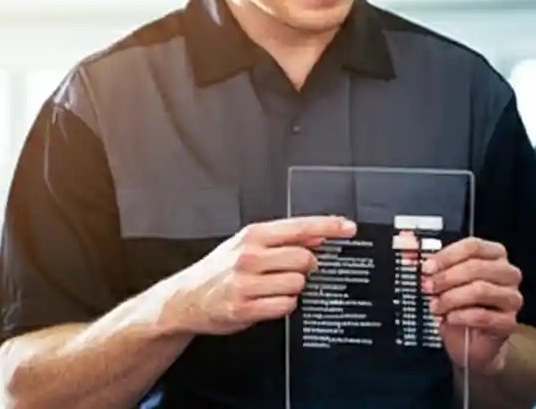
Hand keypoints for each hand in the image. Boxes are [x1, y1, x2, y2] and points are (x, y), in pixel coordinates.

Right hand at [166, 216, 356, 335]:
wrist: (186, 298)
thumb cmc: (219, 270)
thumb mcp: (247, 245)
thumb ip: (284, 240)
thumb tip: (318, 236)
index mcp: (252, 236)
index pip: (299, 227)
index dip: (328, 226)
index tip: (349, 228)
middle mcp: (249, 256)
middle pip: (304, 259)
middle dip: (306, 267)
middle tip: (293, 271)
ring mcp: (246, 283)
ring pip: (297, 284)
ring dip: (293, 288)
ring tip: (272, 288)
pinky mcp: (244, 308)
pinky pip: (285, 306)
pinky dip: (284, 306)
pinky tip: (268, 301)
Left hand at [422, 237, 522, 373]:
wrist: (470, 342)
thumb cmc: (462, 307)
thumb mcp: (448, 283)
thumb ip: (438, 269)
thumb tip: (421, 263)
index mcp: (495, 256)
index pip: (474, 246)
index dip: (447, 256)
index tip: (428, 267)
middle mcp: (508, 274)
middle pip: (477, 267)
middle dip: (447, 277)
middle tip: (428, 287)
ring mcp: (512, 298)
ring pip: (480, 290)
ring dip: (451, 298)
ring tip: (436, 306)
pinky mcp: (508, 322)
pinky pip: (483, 316)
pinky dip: (461, 316)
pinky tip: (449, 318)